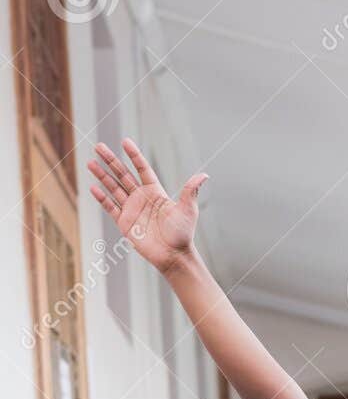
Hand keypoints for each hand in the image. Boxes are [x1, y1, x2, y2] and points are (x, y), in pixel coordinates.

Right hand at [87, 137, 207, 273]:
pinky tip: (93, 187)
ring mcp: (132, 210)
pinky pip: (111, 207)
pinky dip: (102, 198)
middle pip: (123, 174)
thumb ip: (190, 191)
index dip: (134, 156)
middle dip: (111, 161)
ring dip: (102, 176)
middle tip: (99, 146)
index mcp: (155, 192)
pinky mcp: (125, 223)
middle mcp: (142, 198)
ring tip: (90, 162)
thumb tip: (204, 175)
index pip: (142, 169)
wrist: (173, 256)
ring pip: (114, 188)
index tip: (125, 142)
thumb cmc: (182, 234)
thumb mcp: (187, 210)